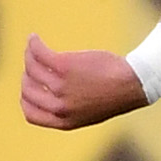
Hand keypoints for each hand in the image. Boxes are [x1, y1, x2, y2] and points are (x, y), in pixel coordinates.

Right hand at [22, 34, 148, 129]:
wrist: (134, 83)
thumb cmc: (115, 93)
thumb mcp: (90, 110)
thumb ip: (70, 108)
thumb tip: (49, 95)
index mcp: (65, 121)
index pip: (31, 115)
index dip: (27, 100)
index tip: (31, 88)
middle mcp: (60, 107)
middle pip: (28, 90)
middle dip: (27, 76)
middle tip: (34, 64)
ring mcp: (61, 87)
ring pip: (31, 69)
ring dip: (29, 55)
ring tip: (34, 46)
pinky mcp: (64, 67)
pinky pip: (39, 54)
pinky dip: (33, 44)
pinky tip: (34, 38)